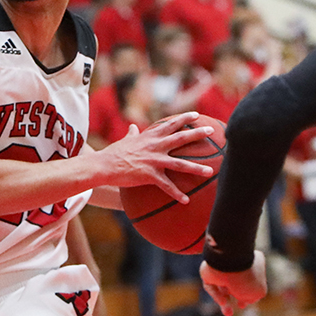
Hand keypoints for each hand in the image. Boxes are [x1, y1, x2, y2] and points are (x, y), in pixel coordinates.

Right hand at [100, 112, 215, 203]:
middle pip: (181, 138)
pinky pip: (167, 186)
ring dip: (196, 168)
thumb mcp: (124, 140)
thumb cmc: (113, 153)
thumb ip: (132, 134)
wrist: (103, 165)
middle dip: (197, 134)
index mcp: (149, 137)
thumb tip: (132, 127)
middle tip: (212, 131)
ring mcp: (154, 160)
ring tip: (210, 171)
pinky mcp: (150, 175)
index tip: (196, 115)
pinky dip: (177, 194)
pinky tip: (186, 201)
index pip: (170, 124)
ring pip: (180, 163)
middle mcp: (155, 146)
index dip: (184, 119)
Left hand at [200, 250, 266, 315]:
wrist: (227, 261)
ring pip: (222, 287)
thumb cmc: (246, 275)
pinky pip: (211, 286)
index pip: (250, 279)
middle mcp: (237, 264)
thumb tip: (243, 301)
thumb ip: (252, 298)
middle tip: (236, 309)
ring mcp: (222, 267)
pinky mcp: (209, 272)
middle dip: (236, 298)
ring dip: (224, 301)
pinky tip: (222, 301)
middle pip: (235, 284)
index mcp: (252, 264)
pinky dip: (216, 295)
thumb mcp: (257, 292)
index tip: (244, 304)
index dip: (248, 293)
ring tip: (227, 313)